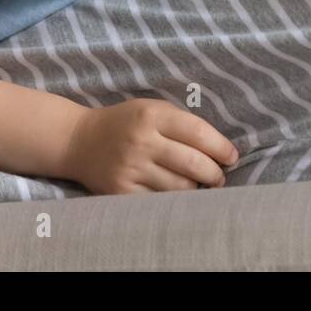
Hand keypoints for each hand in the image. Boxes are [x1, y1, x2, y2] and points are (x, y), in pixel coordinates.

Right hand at [62, 99, 239, 194]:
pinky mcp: (120, 191)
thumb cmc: (126, 123)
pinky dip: (174, 200)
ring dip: (196, 187)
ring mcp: (130, 168)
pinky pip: (159, 201)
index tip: (232, 157)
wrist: (78, 141)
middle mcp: (141, 141)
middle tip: (220, 176)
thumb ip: (183, 123)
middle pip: (193, 163)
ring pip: (179, 187)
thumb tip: (219, 148)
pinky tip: (178, 194)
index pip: (198, 133)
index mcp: (152, 115)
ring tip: (199, 184)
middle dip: (214, 173)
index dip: (221, 147)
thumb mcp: (153, 109)